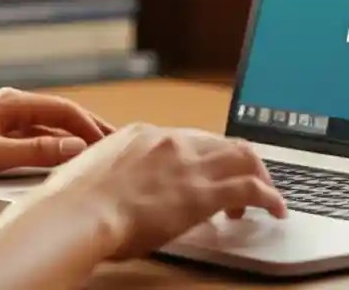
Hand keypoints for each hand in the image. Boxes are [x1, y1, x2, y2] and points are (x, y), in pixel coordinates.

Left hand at [0, 88, 114, 189]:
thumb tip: (76, 147)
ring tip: (89, 155)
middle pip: (55, 116)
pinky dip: (45, 147)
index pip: (63, 108)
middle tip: (112, 145)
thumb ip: (36, 151)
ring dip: (66, 139)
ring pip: (41, 128)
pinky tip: (53, 161)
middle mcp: (5, 106)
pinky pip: (26, 139)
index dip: (90, 125)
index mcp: (10, 102)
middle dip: (84, 129)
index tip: (112, 140)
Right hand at [14, 123, 287, 260]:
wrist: (77, 214)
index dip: (205, 158)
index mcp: (142, 134)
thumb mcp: (92, 173)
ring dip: (260, 176)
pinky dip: (270, 197)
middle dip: (239, 162)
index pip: (189, 139)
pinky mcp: (204, 192)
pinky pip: (252, 188)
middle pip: (221, 142)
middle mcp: (171, 142)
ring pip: (245, 157)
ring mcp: (189, 164)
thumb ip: (113, 172)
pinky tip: (275, 210)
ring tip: (266, 198)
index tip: (207, 173)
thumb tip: (113, 184)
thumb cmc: (73, 203)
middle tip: (245, 184)